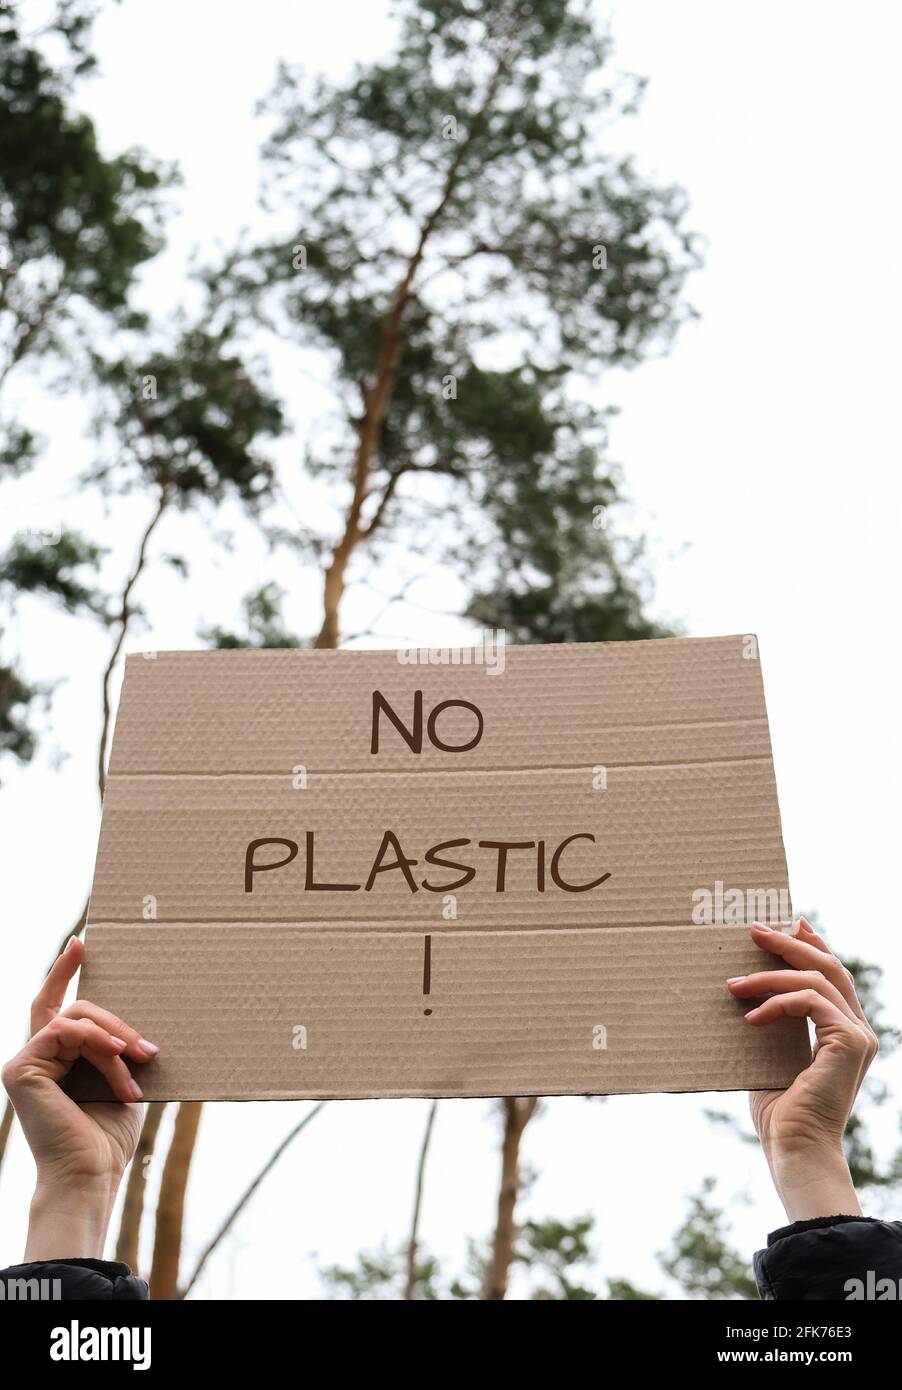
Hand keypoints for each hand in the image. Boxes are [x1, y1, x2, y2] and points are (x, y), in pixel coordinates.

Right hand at [1, 936, 158, 1258]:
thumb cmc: (108, 1135)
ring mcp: (24, 1061)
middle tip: (149, 1049)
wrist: (91, 1172)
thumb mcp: (120, 1079)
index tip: (82, 942)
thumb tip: (141, 1022)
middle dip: (116, 1020)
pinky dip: (97, 1043)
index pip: (56, 1005)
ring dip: (114, 1038)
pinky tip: (118, 1058)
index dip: (63, 970)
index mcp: (56, 1060)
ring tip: (139, 1065)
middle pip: (74, 1007)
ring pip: (76, 1018)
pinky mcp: (21, 1067)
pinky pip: (65, 1031)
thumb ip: (118, 1048)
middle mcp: (35, 1057)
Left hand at [728, 918, 877, 1220]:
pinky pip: (809, 1002)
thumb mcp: (769, 1056)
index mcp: (843, 1032)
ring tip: (732, 982)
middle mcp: (857, 1031)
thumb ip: (771, 1024)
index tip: (787, 923)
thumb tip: (742, 989)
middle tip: (754, 929)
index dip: (811, 944)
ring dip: (769, 974)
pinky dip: (776, 1003)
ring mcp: (857, 1036)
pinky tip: (749, 1018)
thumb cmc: (778, 1112)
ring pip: (816, 979)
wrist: (794, 1148)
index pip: (832, 976)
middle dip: (790, 944)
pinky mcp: (849, 1043)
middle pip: (828, 967)